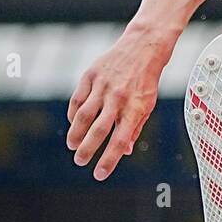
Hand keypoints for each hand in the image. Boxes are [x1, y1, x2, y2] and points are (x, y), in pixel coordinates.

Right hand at [66, 29, 167, 180]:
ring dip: (75, 134)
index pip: (120, 140)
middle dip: (87, 150)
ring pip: (83, 116)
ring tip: (73, 146)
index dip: (109, 160)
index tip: (99, 174)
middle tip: (80, 162)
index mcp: (135, 108)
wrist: (143, 47)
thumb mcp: (148, 104)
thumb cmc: (146, 80)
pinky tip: (73, 125)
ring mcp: (102, 86)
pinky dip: (73, 115)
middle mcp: (118, 98)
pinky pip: (77, 100)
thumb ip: (135, 127)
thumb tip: (125, 151)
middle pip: (98, 130)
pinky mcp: (91, 76)